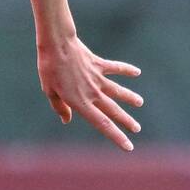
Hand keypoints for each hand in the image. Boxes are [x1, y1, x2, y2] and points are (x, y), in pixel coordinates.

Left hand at [37, 34, 142, 150]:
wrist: (57, 44)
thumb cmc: (49, 69)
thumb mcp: (50, 91)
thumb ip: (60, 107)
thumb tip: (67, 120)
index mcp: (80, 102)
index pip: (102, 123)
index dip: (116, 136)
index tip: (128, 146)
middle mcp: (92, 92)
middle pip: (113, 110)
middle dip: (126, 121)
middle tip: (137, 129)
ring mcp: (97, 78)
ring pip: (118, 91)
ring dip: (130, 97)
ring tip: (140, 103)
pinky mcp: (99, 64)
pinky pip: (115, 68)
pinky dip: (126, 70)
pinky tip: (137, 72)